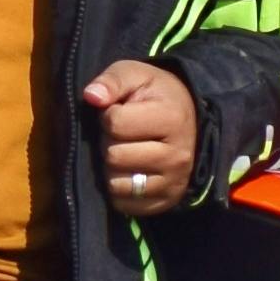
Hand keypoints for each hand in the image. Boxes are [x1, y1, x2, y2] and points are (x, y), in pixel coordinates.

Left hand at [83, 57, 201, 211]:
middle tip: (122, 135)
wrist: (189, 119)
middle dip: (109, 143)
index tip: (119, 111)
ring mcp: (173, 182)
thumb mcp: (135, 76)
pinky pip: (124, 204)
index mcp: (172, 119)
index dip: (108, 116)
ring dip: (111, 168)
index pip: (115, 124)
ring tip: (125, 152)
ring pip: (116, 184)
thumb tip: (91, 97)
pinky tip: (129, 171)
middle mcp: (177, 156)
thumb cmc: (155, 96)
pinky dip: (118, 190)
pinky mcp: (167, 202)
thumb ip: (112, 81)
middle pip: (114, 156)